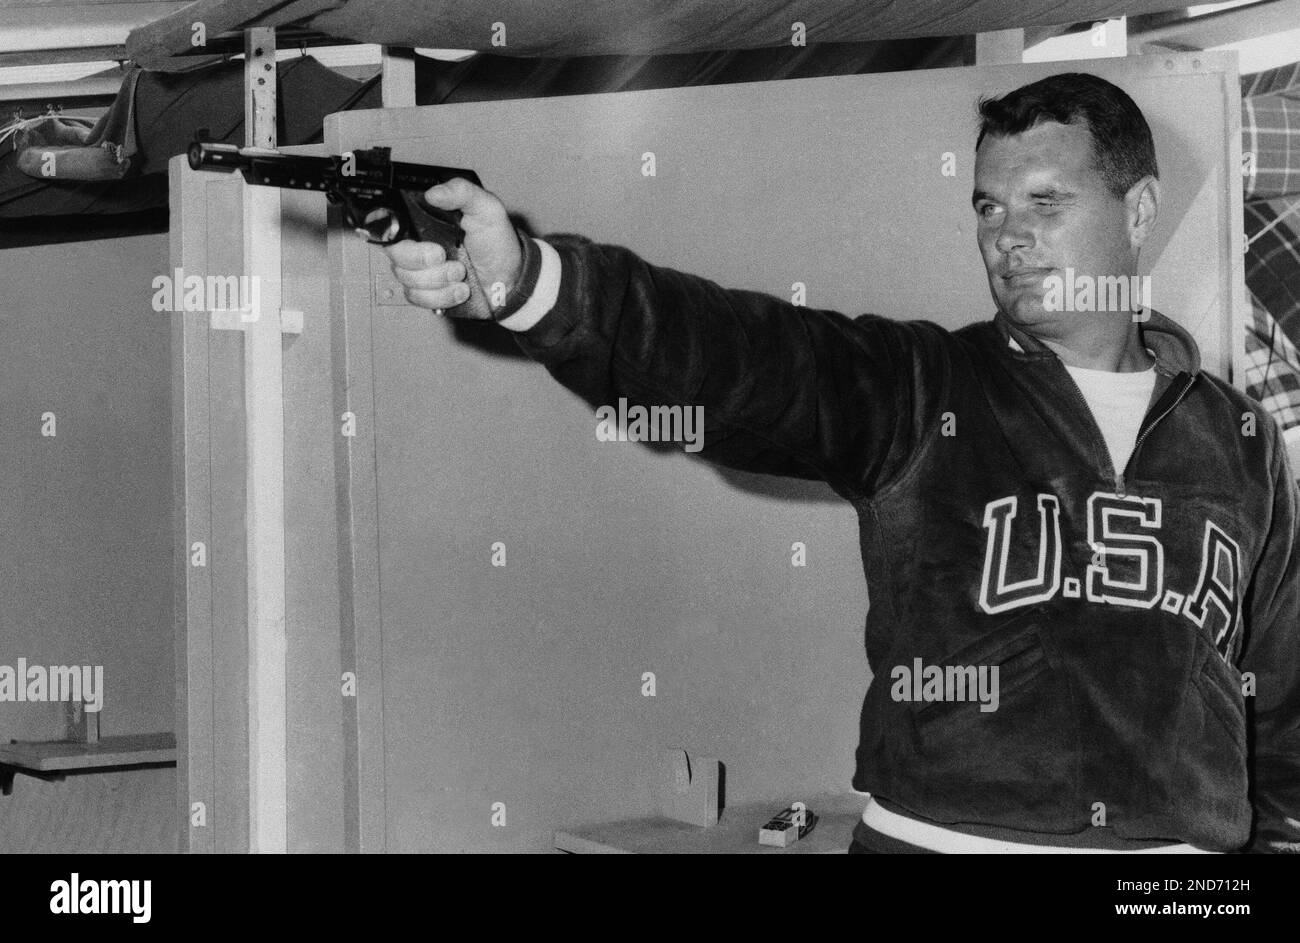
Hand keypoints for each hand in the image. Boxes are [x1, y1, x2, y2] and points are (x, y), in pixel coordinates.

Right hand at [384, 177, 522, 314]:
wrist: (510, 277)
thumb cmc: (496, 241)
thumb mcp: (486, 208)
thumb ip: (462, 192)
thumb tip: (433, 193)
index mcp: (424, 222)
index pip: (392, 226)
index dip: (398, 236)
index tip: (424, 242)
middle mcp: (417, 246)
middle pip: (396, 255)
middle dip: (423, 261)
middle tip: (447, 258)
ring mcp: (420, 271)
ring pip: (407, 279)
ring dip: (438, 280)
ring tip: (462, 274)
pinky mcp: (426, 293)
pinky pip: (418, 298)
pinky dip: (441, 297)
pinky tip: (459, 290)